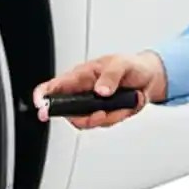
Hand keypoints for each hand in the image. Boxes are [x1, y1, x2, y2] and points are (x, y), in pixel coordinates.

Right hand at [31, 51, 167, 129]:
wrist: (149, 78)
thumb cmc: (130, 66)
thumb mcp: (121, 64)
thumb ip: (110, 76)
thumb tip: (101, 91)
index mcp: (81, 76)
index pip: (55, 86)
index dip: (43, 95)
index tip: (40, 104)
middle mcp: (83, 93)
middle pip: (67, 111)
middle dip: (81, 116)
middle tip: (98, 114)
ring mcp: (93, 106)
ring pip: (87, 121)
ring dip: (106, 116)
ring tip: (120, 105)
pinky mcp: (105, 115)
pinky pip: (105, 123)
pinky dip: (118, 116)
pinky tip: (126, 106)